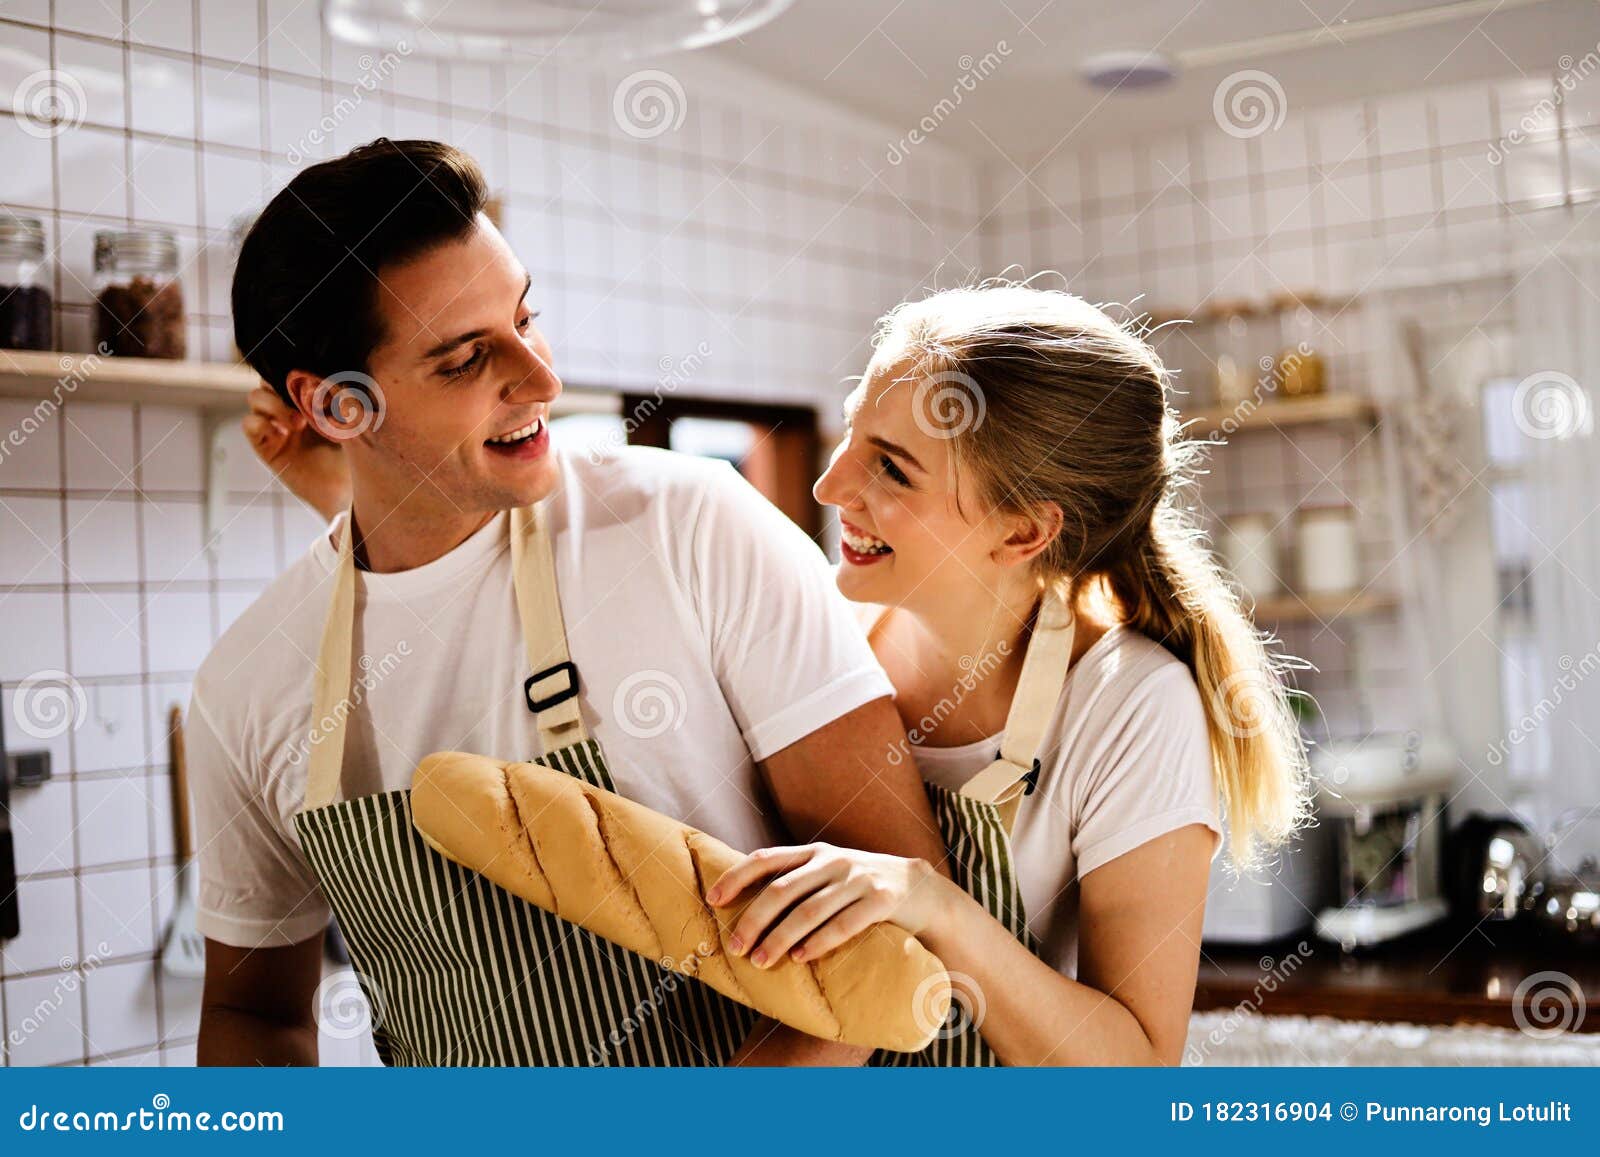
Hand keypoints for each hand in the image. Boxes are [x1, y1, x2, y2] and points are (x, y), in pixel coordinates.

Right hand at [242, 383, 350, 520]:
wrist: (349, 491)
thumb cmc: (357, 455)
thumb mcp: (353, 419)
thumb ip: (341, 395)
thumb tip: (331, 374)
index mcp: (310, 398)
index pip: (291, 371)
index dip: (294, 369)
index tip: (313, 380)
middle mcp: (290, 410)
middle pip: (269, 378)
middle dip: (282, 384)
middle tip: (305, 402)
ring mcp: (276, 427)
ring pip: (256, 397)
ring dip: (274, 404)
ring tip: (298, 423)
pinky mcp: (267, 447)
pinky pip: (249, 424)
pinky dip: (261, 423)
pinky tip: (284, 434)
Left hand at [706, 843, 950, 968]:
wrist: (921, 890)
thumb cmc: (860, 888)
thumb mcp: (828, 875)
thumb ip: (796, 882)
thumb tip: (743, 906)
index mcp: (813, 853)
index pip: (766, 859)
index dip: (737, 878)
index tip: (712, 900)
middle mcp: (833, 861)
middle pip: (782, 889)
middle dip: (754, 919)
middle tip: (736, 947)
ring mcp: (858, 879)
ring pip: (809, 910)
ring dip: (781, 938)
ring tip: (761, 960)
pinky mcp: (881, 900)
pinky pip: (844, 923)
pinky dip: (820, 942)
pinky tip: (802, 958)